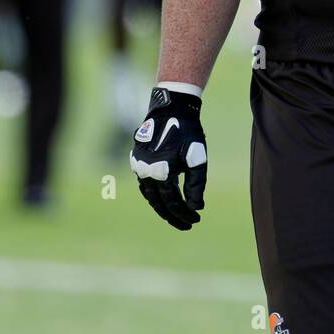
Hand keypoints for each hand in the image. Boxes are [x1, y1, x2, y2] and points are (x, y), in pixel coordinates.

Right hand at [129, 86, 207, 227]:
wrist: (171, 108)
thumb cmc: (187, 132)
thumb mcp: (197, 158)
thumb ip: (196, 185)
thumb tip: (196, 207)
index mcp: (160, 172)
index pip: (172, 203)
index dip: (184, 214)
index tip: (195, 221)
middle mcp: (145, 171)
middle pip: (158, 203)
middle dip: (173, 216)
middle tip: (187, 224)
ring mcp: (138, 165)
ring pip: (149, 195)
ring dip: (162, 207)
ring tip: (176, 215)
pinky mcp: (136, 159)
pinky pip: (145, 184)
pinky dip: (154, 194)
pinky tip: (164, 199)